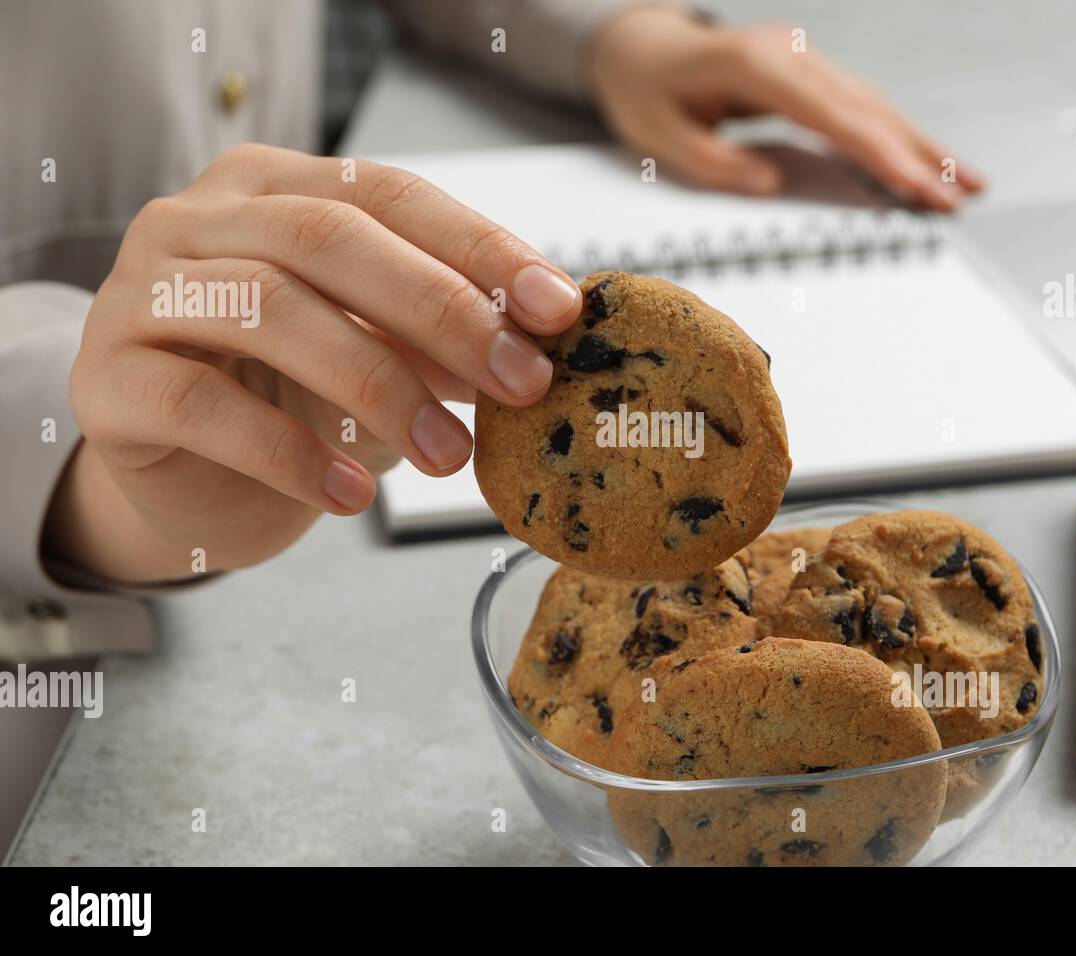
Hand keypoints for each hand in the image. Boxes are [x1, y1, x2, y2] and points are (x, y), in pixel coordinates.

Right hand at [46, 144, 581, 581]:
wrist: (193, 482)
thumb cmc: (294, 401)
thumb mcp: (380, 353)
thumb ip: (440, 333)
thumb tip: (540, 338)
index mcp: (272, 188)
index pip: (388, 193)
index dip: (480, 249)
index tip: (558, 311)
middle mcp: (196, 219)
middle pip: (330, 238)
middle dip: (443, 312)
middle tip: (520, 384)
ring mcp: (139, 293)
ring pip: (268, 309)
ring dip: (379, 387)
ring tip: (448, 456)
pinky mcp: (105, 380)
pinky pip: (202, 406)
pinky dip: (290, 453)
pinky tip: (353, 495)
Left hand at [586, 7, 983, 208]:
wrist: (642, 49)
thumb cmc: (648, 92)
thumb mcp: (660, 136)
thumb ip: (713, 162)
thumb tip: (769, 185)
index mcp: (754, 64)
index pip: (829, 114)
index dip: (875, 151)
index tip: (912, 183)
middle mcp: (789, 53)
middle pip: (865, 107)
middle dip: (915, 155)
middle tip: (958, 196)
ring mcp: (803, 59)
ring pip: (874, 103)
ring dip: (919, 145)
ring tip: (966, 182)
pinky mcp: (809, 75)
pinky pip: (861, 106)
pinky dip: (896, 135)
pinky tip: (925, 160)